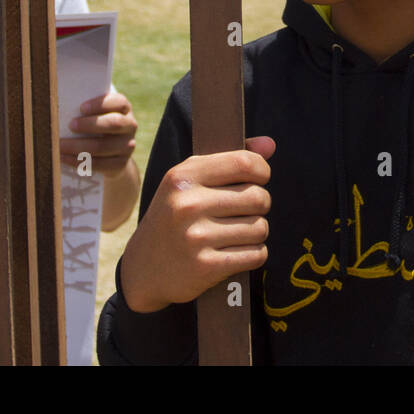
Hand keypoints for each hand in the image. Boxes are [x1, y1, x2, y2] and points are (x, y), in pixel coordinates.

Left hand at [61, 91, 136, 176]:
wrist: (111, 154)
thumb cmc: (96, 125)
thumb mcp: (96, 114)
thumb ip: (85, 110)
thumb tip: (57, 106)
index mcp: (124, 109)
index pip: (119, 102)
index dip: (101, 104)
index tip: (81, 108)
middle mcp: (130, 126)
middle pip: (113, 123)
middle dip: (90, 125)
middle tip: (70, 125)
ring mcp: (127, 146)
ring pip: (103, 146)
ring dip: (78, 146)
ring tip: (60, 145)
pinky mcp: (120, 163)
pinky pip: (98, 164)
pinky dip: (78, 161)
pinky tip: (64, 158)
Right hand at [119, 136, 274, 311]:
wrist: (143, 269)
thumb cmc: (174, 218)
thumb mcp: (190, 182)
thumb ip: (230, 159)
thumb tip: (270, 144)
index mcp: (183, 177)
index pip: (244, 163)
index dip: (262, 171)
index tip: (258, 179)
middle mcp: (188, 205)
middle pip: (259, 197)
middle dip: (260, 205)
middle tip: (244, 211)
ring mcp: (196, 237)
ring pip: (260, 228)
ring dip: (256, 232)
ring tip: (236, 233)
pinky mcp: (206, 267)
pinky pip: (256, 254)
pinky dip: (254, 254)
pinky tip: (236, 252)